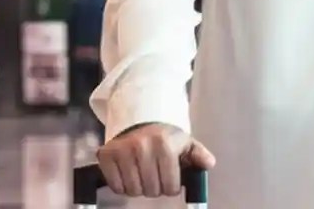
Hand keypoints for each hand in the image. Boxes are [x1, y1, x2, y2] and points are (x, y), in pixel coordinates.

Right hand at [95, 122, 214, 197]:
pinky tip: (128, 173)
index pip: (170, 186)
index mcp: (165, 144)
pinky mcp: (105, 154)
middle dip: (155, 187)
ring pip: (133, 190)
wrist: (140, 123)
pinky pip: (115, 186)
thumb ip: (199, 155)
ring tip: (142, 174)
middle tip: (154, 175)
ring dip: (139, 187)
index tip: (169, 179)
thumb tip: (208, 164)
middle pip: (151, 190)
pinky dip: (122, 185)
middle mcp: (142, 145)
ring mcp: (122, 150)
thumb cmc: (165, 138)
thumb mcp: (186, 144)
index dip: (171, 187)